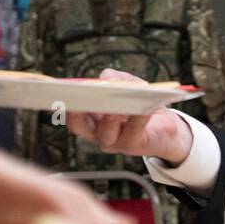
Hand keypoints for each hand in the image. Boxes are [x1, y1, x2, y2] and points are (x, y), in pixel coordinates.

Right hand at [66, 69, 193, 162]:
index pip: (70, 112)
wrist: (166, 126)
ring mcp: (114, 142)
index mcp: (90, 117)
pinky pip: (133, 132)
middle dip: (77, 113)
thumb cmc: (141, 103)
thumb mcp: (128, 83)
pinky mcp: (134, 146)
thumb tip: (106, 78)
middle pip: (80, 127)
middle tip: (81, 97)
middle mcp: (97, 133)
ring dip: (111, 116)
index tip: (58, 91)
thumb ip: (115, 77)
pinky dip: (138, 118)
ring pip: (106, 131)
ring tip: (116, 104)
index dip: (62, 103)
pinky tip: (145, 108)